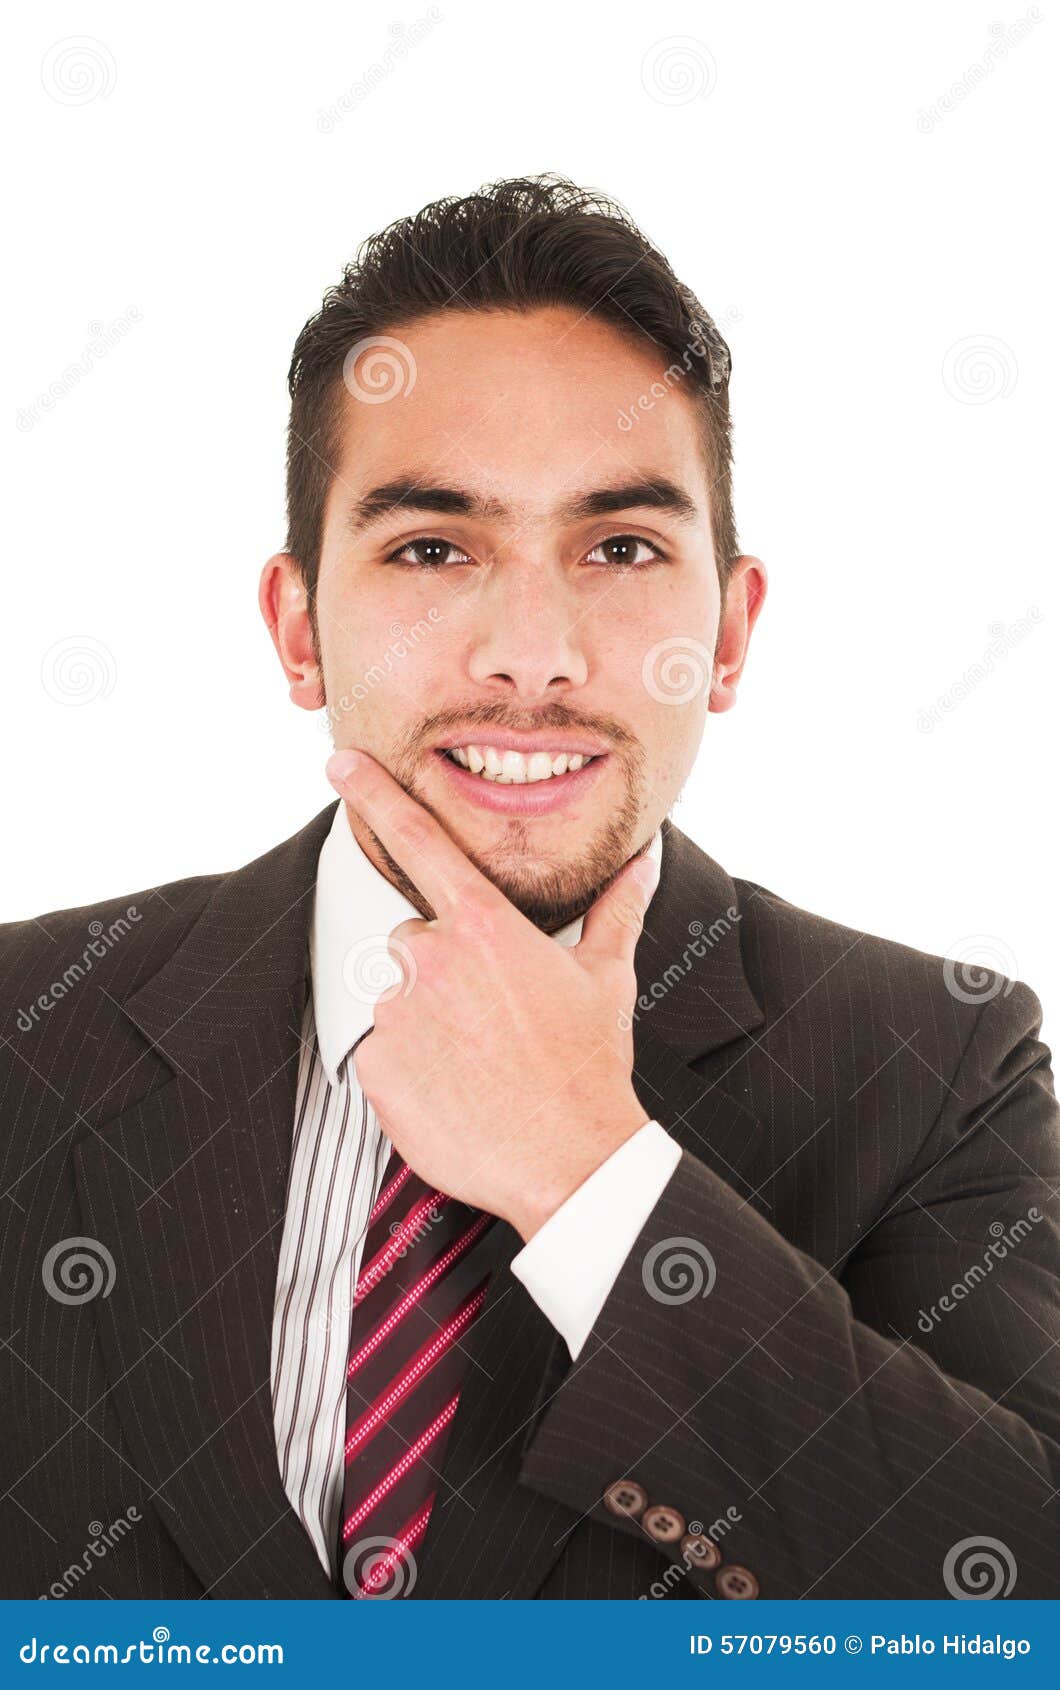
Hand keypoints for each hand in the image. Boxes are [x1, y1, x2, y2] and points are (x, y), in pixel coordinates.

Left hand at [325, 749, 657, 1240]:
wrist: (568, 1158)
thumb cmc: (588, 1066)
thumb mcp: (605, 977)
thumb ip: (616, 908)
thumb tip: (644, 859)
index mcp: (484, 926)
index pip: (418, 839)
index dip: (373, 792)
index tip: (340, 761)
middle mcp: (431, 958)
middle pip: (413, 941)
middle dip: (441, 970)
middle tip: (489, 1017)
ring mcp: (397, 1013)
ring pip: (397, 998)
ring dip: (426, 1020)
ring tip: (476, 1059)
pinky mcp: (374, 1066)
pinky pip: (380, 1051)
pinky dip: (408, 1067)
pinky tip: (452, 1088)